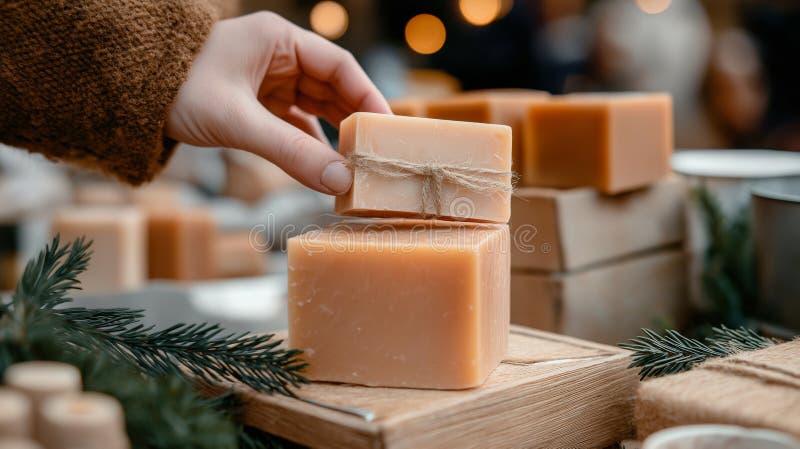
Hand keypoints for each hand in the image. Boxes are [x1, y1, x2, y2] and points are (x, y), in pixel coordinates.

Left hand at [165, 12, 390, 194]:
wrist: (127, 97)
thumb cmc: (177, 91)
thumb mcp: (238, 122)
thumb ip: (290, 152)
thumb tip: (339, 182)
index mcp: (279, 40)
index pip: (340, 66)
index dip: (368, 97)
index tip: (388, 129)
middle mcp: (278, 57)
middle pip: (332, 87)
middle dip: (354, 121)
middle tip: (379, 153)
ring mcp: (268, 80)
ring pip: (315, 107)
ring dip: (334, 135)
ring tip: (358, 164)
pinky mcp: (256, 103)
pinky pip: (293, 123)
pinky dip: (309, 144)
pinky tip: (324, 166)